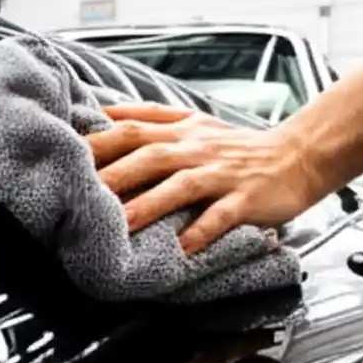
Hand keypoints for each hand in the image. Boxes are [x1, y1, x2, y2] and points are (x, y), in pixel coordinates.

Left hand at [86, 103, 320, 253]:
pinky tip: (183, 249)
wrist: (297, 155)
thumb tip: (104, 113)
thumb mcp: (194, 122)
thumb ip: (152, 117)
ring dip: (149, 205)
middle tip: (79, 195)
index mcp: (181, 130)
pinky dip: (202, 230)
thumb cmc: (239, 147)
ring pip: (181, 186)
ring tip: (120, 227)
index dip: (98, 140)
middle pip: (150, 155)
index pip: (132, 129)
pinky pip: (222, 215)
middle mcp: (197, 148)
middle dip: (114, 174)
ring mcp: (222, 173)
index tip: (65, 153)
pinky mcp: (247, 197)